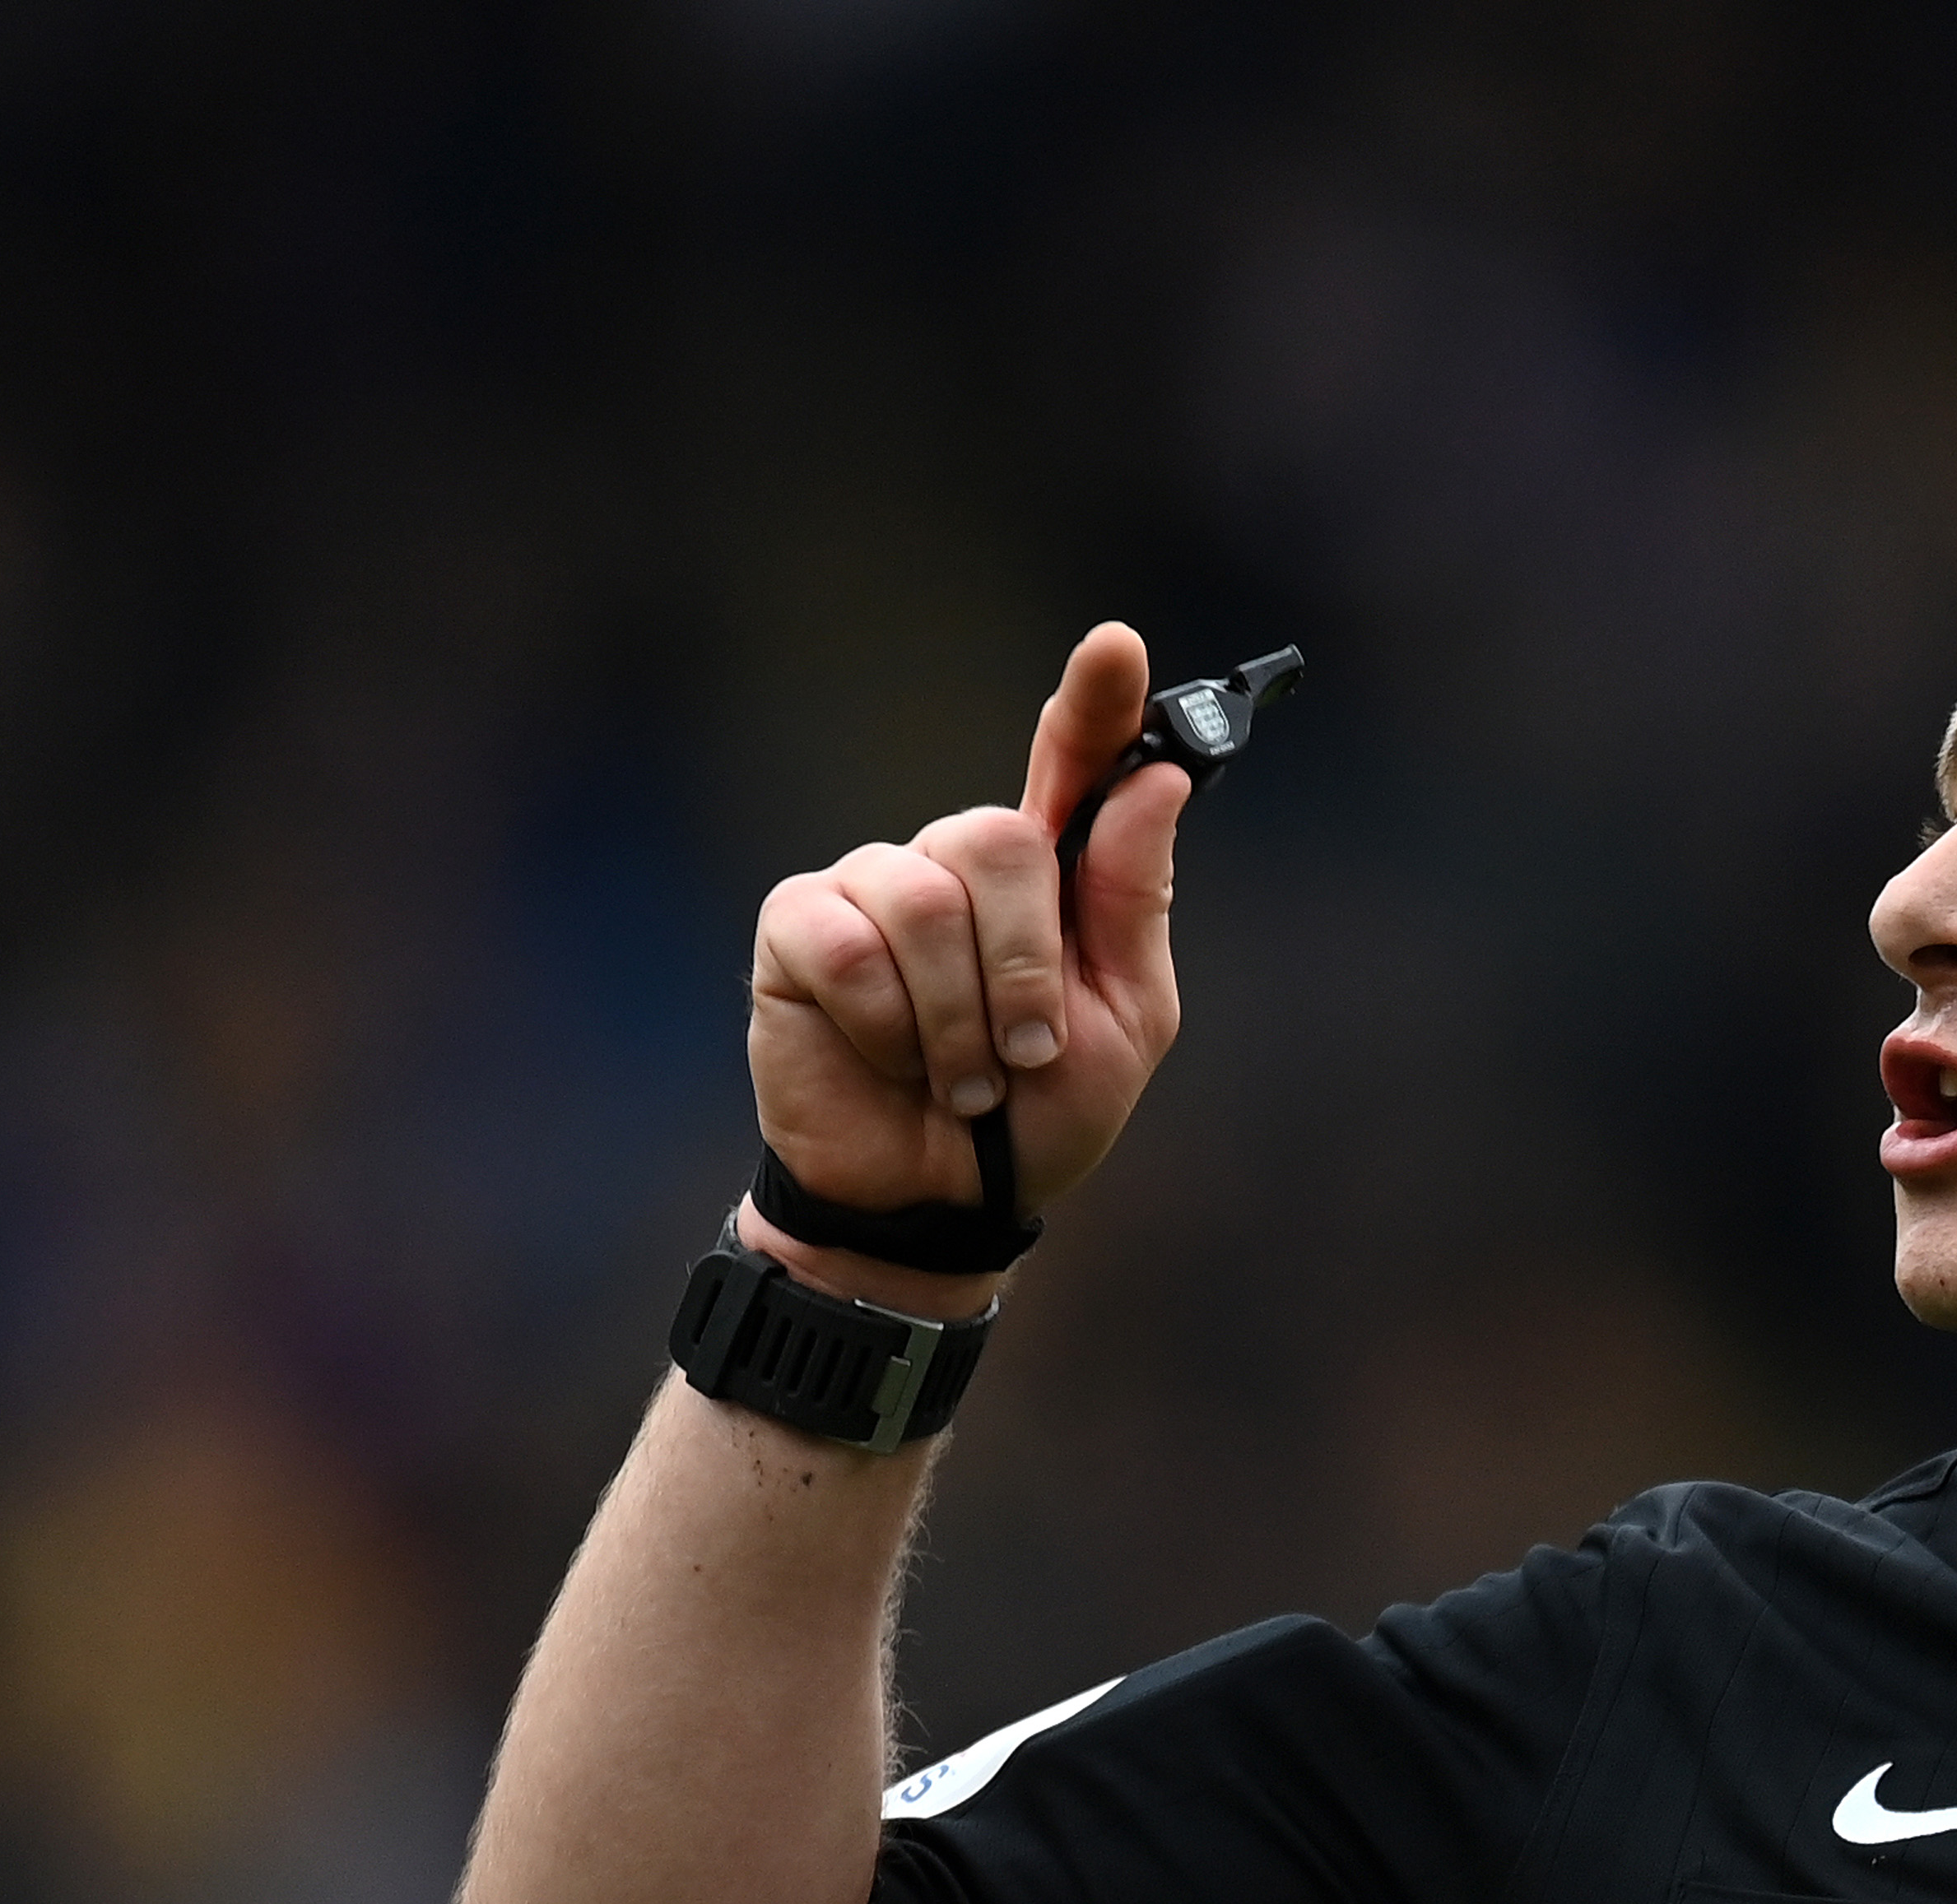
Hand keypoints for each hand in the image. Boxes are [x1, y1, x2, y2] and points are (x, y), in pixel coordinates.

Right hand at [744, 620, 1193, 1223]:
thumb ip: (1130, 901)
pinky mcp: (800, 928)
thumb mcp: (1122, 1022)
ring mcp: (873, 887)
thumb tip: (1156, 781)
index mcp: (1047, 879)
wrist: (939, 1204)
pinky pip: (852, 943)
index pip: (1073, 764)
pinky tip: (888, 1059)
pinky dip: (886, 1023)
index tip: (1116, 646)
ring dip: (959, 1018)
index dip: (1094, 703)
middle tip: (1025, 1056)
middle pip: (999, 839)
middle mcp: (957, 864)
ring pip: (927, 899)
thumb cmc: (1036, 1118)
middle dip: (1025, 969)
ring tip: (959, 1082)